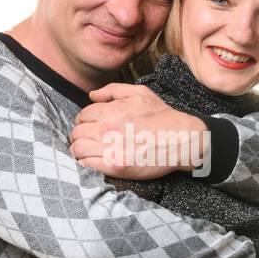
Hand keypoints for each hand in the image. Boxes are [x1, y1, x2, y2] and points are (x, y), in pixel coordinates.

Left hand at [68, 84, 207, 179]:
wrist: (181, 139)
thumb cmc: (162, 116)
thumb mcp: (140, 93)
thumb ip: (113, 90)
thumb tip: (92, 95)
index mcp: (111, 111)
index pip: (83, 116)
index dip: (85, 121)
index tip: (90, 126)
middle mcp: (107, 129)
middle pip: (77, 133)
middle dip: (80, 135)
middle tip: (88, 139)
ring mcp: (110, 149)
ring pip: (78, 149)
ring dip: (80, 150)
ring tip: (88, 151)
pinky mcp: (115, 167)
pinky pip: (87, 165)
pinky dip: (86, 163)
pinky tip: (94, 161)